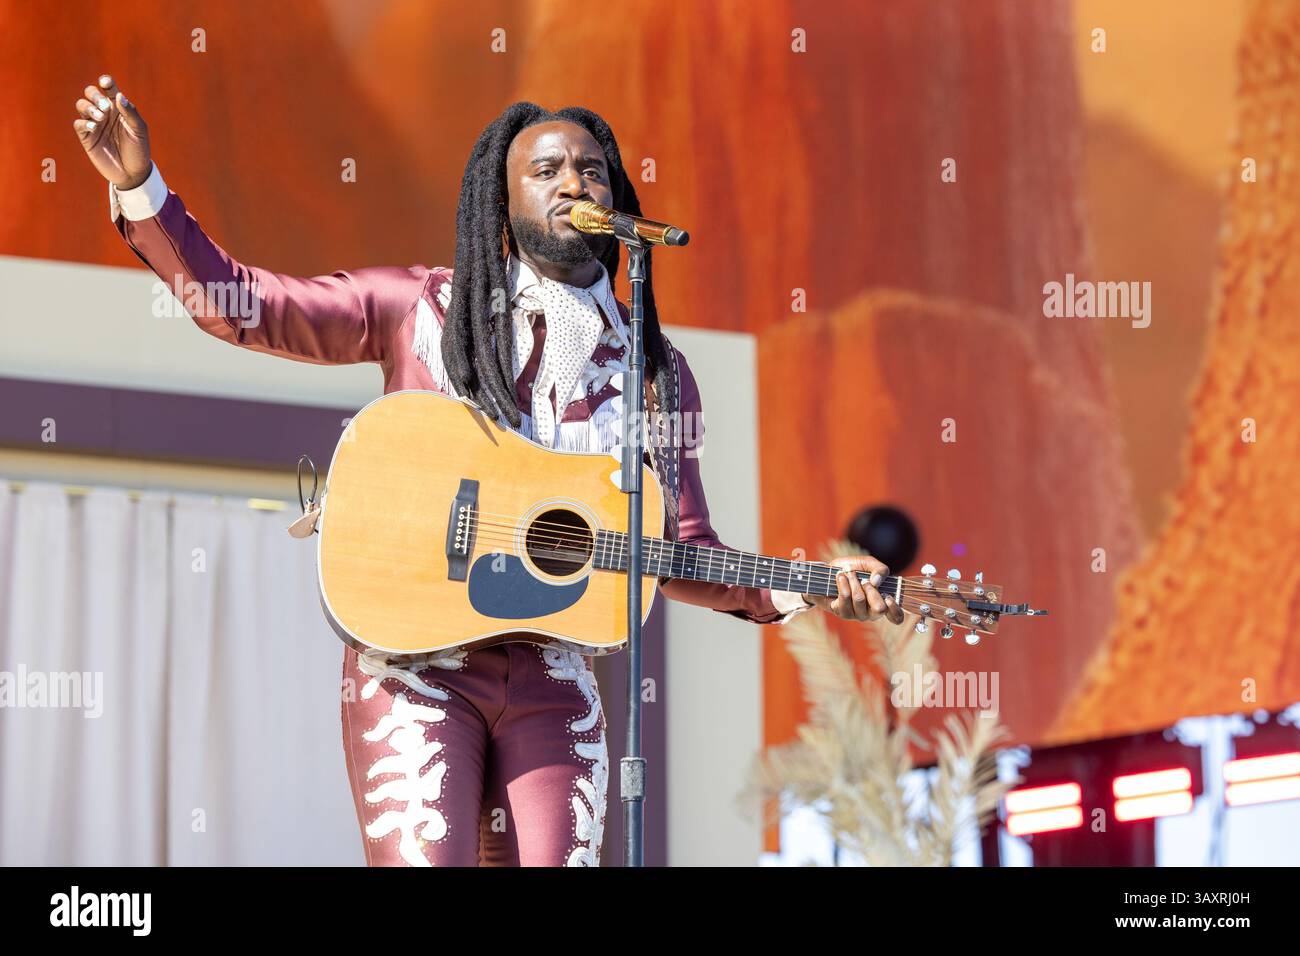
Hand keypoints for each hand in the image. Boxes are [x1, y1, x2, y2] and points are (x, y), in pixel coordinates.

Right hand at [72, 74, 150, 190]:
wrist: (133, 173)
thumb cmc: (139, 150)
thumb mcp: (139, 131)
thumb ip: (130, 113)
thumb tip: (119, 96)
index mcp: (118, 108)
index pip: (109, 89)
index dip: (106, 82)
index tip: (106, 83)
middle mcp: (105, 113)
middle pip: (91, 93)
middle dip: (95, 95)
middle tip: (106, 108)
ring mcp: (94, 124)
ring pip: (82, 105)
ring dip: (89, 107)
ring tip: (100, 117)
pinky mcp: (87, 137)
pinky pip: (78, 124)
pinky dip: (84, 123)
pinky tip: (93, 127)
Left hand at [807, 554, 904, 624]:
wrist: (828, 573)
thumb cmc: (852, 569)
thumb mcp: (868, 564)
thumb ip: (879, 569)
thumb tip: (877, 582)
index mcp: (883, 602)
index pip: (896, 617)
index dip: (895, 610)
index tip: (888, 596)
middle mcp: (871, 613)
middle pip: (879, 609)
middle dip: (871, 589)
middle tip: (864, 580)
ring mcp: (856, 615)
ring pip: (860, 599)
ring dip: (854, 582)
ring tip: (848, 574)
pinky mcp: (842, 612)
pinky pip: (845, 597)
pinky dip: (843, 583)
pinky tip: (840, 577)